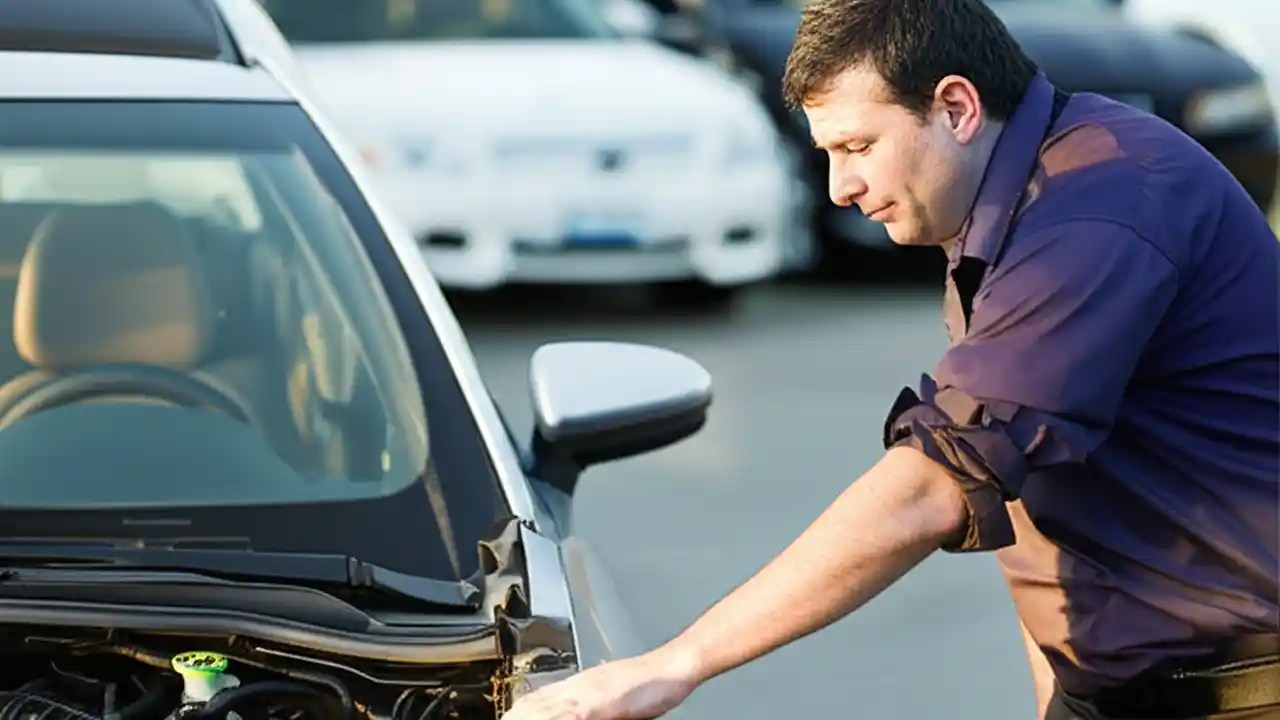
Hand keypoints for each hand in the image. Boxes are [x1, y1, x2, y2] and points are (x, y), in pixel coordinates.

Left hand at [502, 649, 700, 718]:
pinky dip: (552, 718)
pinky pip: (568, 714)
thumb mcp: (615, 695)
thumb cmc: (650, 683)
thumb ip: (596, 701)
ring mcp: (586, 693)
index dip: (519, 710)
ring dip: (527, 716)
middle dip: (515, 715)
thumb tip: (584, 708)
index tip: (506, 716)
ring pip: (544, 710)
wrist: (671, 667)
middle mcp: (577, 687)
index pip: (536, 700)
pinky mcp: (598, 703)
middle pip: (533, 704)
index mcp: (578, 686)